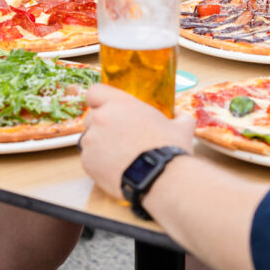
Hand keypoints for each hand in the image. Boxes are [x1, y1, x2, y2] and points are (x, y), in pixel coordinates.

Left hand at [80, 84, 194, 198]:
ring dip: (100, 145)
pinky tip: (116, 168)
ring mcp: (92, 140)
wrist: (161, 178)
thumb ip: (178, 117)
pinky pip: (89, 158)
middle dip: (102, 126)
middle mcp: (101, 118)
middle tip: (119, 138)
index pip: (95, 91)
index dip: (99, 100)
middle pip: (92, 117)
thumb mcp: (181, 126)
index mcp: (120, 104)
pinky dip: (99, 163)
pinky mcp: (88, 161)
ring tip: (119, 157)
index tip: (106, 108)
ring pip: (89, 139)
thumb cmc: (169, 149)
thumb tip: (180, 115)